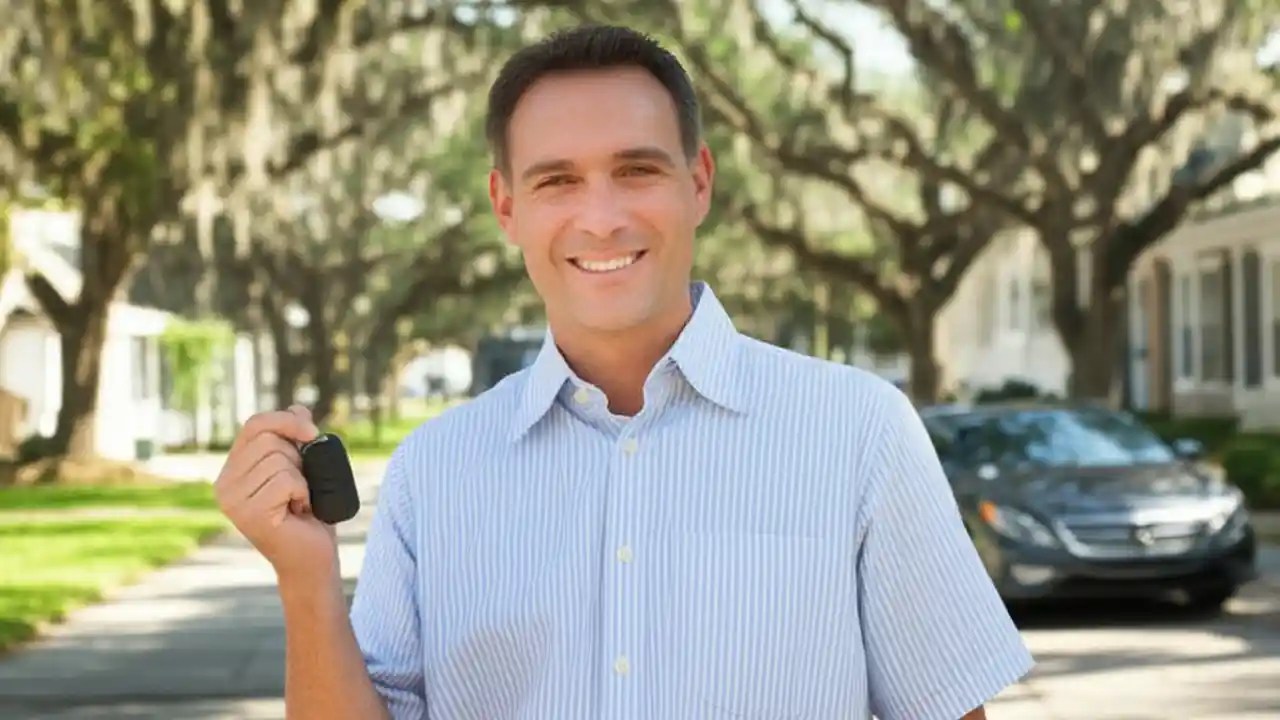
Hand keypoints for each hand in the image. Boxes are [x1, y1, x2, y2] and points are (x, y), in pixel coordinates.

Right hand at [215, 405, 338, 585]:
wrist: (313, 558)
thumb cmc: (309, 514)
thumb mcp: (304, 468)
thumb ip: (295, 439)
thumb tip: (297, 407)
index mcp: (231, 471)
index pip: (254, 424)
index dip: (286, 420)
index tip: (312, 432)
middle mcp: (223, 486)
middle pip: (269, 440)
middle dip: (297, 458)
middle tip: (300, 488)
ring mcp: (232, 502)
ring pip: (279, 460)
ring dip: (302, 480)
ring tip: (297, 503)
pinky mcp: (250, 515)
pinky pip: (286, 481)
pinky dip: (303, 493)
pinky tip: (298, 512)